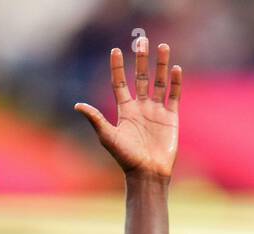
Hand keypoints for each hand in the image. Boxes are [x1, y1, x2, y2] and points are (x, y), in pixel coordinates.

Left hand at [75, 37, 181, 181]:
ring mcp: (156, 111)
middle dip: (142, 59)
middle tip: (142, 40)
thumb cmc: (126, 158)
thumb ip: (95, 119)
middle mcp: (141, 107)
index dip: (118, 67)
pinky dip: (176, 83)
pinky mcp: (171, 118)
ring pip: (159, 82)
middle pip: (141, 77)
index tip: (116, 50)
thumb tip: (77, 105)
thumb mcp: (108, 137)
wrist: (148, 173)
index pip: (120, 83)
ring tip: (163, 46)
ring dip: (162, 65)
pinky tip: (176, 69)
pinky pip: (174, 96)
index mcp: (125, 110)